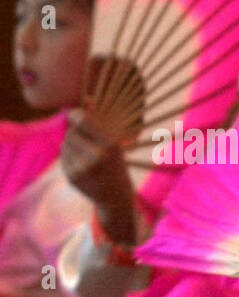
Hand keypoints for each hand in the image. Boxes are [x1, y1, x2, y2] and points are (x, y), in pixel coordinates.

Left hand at [60, 108, 135, 243]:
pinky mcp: (72, 176)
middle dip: (76, 133)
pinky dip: (69, 156)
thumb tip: (86, 98)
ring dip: (72, 145)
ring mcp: (83, 168)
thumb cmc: (116, 165)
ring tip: (86, 154)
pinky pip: (63, 156)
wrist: (116, 198)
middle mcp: (96, 156)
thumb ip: (97, 121)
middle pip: (71, 132)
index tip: (76, 114)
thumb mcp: (113, 143)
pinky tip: (82, 164)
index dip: (76, 114)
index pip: (83, 120)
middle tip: (86, 140)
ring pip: (65, 143)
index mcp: (110, 146)